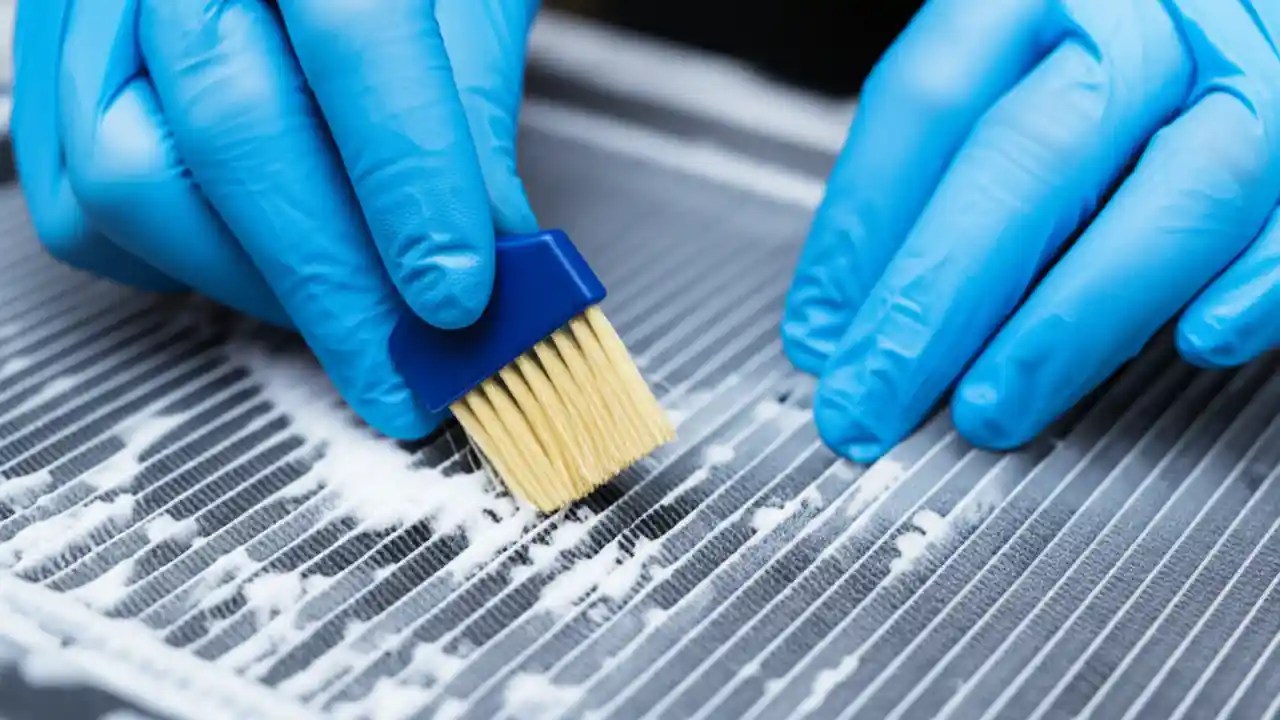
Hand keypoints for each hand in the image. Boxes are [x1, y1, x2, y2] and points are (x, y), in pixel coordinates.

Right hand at [12, 0, 538, 438]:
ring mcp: (91, 6)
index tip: (457, 301)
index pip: (353, 46)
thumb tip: (492, 248)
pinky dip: (177, 263)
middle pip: (232, 126)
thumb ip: (468, 104)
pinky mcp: (53, 68)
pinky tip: (261, 264)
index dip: (410, 188)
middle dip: (334, 284)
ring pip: (129, 178)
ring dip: (254, 283)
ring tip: (347, 313)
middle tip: (407, 372)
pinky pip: (80, 203)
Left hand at [784, 0, 1279, 461]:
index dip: (865, 227)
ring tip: (989, 408)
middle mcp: (1152, 15)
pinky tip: (1197, 342)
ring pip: (1180, 190)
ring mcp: (1255, 67)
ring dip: (1073, 319)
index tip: (824, 334)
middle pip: (1034, 154)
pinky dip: (1258, 284)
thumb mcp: (1010, 70)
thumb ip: (933, 170)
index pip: (934, 98)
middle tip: (874, 398)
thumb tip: (841, 318)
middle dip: (939, 298)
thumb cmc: (1103, 52)